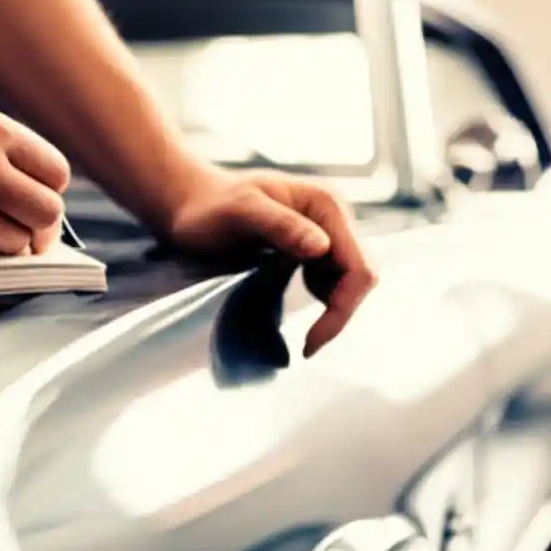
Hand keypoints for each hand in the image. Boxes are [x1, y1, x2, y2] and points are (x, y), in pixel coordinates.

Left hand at [166, 168, 376, 356]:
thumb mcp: (240, 213)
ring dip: (334, 309)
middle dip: (341, 313)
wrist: (190, 204)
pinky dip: (323, 302)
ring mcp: (325, 233)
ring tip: (305, 333)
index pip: (358, 266)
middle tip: (308, 346)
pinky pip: (333, 281)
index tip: (311, 341)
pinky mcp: (313, 249)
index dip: (343, 308)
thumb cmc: (208, 207)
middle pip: (361, 276)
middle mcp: (333, 217)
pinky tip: (296, 306)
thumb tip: (321, 248)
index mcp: (325, 205)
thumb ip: (281, 227)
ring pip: (350, 282)